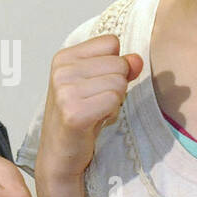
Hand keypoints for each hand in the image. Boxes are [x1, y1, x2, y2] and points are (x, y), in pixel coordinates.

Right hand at [37, 35, 143, 181]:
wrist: (60, 154)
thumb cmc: (78, 117)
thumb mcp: (98, 84)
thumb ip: (120, 67)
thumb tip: (136, 59)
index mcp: (63, 58)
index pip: (111, 42)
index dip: (113, 64)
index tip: (96, 85)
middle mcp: (61, 71)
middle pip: (118, 63)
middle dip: (116, 85)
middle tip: (96, 103)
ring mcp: (65, 92)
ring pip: (118, 82)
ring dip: (113, 101)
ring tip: (94, 112)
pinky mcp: (73, 113)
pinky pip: (114, 100)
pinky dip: (110, 113)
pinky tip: (93, 122)